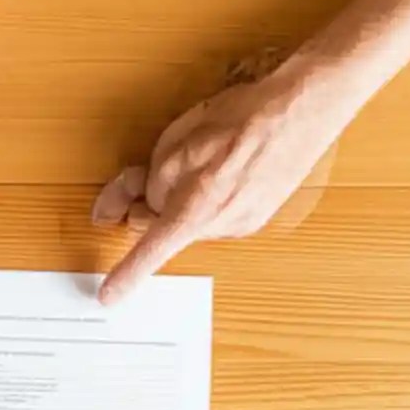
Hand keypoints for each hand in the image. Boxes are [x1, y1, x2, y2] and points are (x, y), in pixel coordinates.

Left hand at [91, 57, 361, 304]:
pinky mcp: (257, 217)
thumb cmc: (241, 122)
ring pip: (191, 219)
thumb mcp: (177, 145)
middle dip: (149, 205)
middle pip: (164, 229)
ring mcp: (241, 225)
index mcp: (194, 212)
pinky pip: (216, 213)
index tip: (109, 296)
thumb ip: (152, 182)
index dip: (126, 276)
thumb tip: (142, 206)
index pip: (150, 254)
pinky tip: (223, 165)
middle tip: (142, 174)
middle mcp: (220, 228)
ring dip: (182, 196)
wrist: (300, 113)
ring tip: (202, 156)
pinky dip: (208, 195)